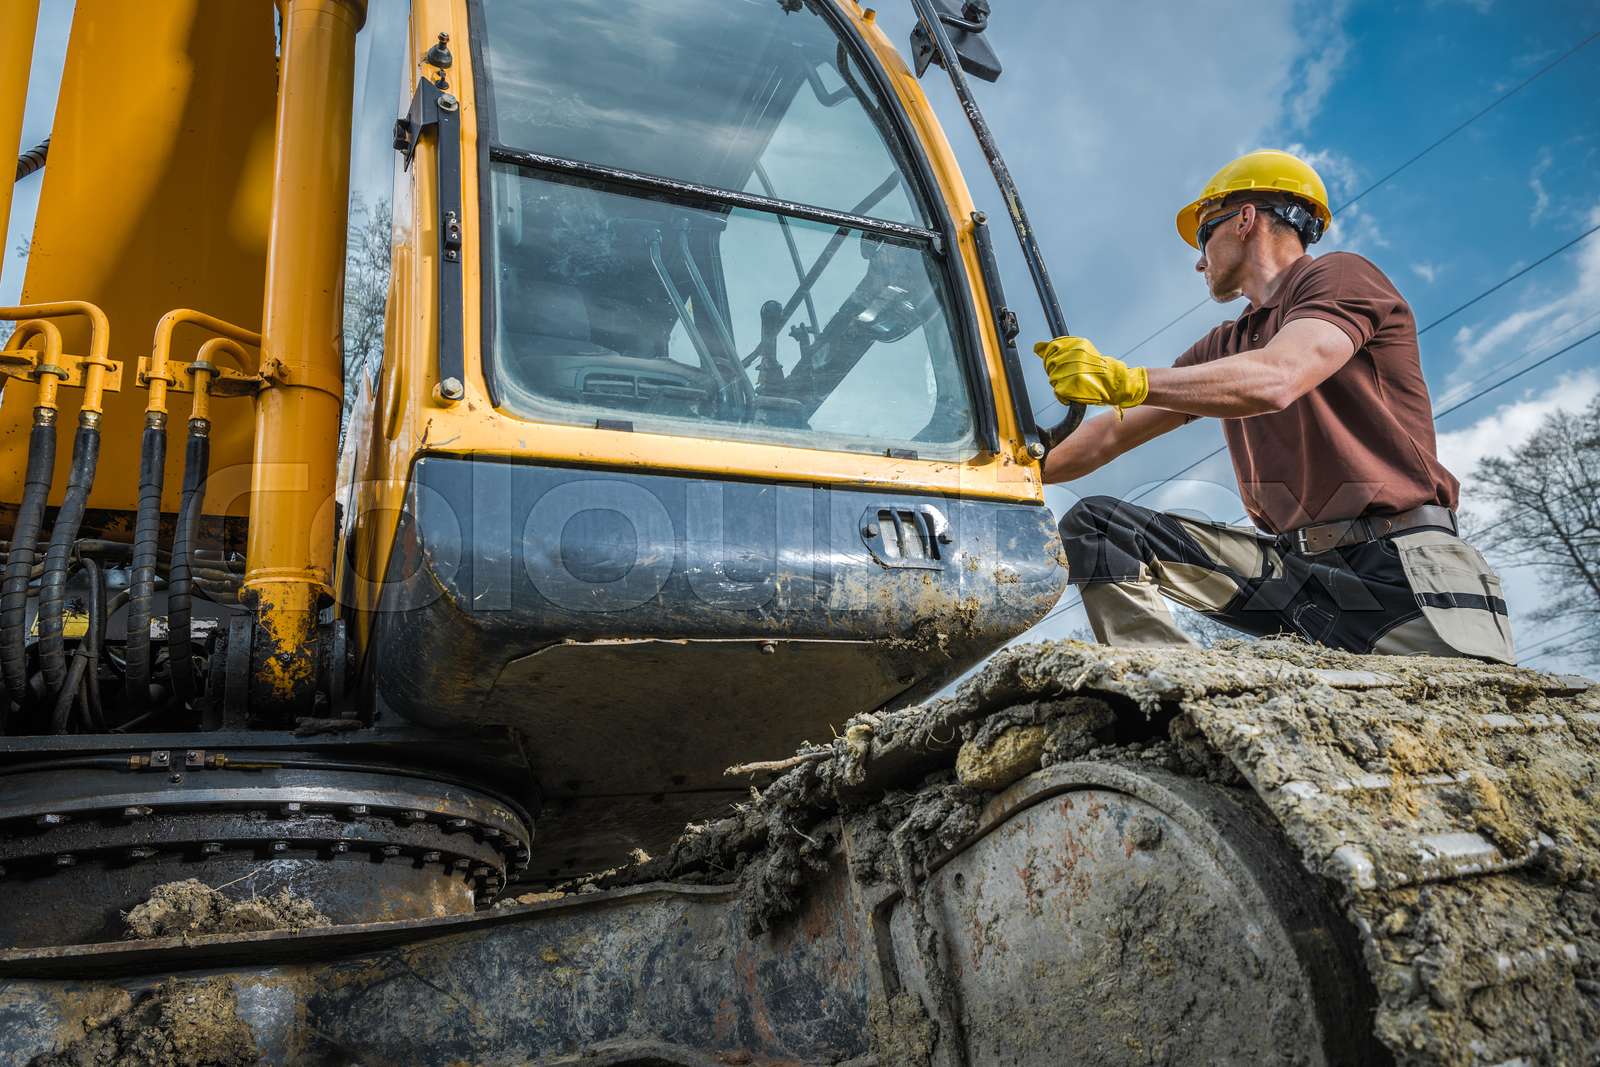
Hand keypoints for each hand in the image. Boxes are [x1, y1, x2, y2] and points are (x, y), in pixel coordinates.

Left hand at [1033, 336, 1148, 414]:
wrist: (1113, 384)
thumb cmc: (1096, 369)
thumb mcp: (1080, 352)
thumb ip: (1058, 348)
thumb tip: (1036, 347)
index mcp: (1077, 344)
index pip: (1051, 348)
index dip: (1050, 358)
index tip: (1057, 363)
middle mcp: (1075, 356)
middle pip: (1050, 364)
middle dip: (1056, 371)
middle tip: (1070, 376)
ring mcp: (1072, 371)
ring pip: (1052, 378)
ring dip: (1060, 384)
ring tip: (1075, 384)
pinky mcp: (1071, 385)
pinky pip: (1057, 391)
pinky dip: (1063, 395)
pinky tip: (1073, 393)